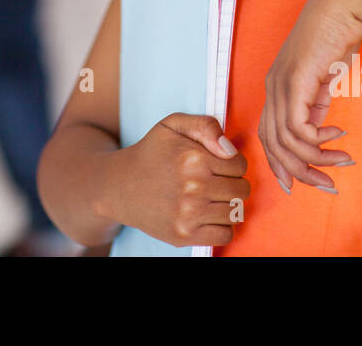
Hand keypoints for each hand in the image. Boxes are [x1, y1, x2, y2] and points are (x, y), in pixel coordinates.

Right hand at [110, 113, 248, 247]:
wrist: (120, 186)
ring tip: (211, 197)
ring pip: (235, 213)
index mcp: (193, 158)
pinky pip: (225, 235)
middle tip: (216, 181)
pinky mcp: (183, 235)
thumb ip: (205, 125)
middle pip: (241, 190)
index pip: (240, 165)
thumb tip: (230, 149)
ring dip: (228, 205)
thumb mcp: (173, 125)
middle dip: (233, 184)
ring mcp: (188, 214)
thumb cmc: (152, 153)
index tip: (218, 164)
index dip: (233, 163)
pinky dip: (221, 226)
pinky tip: (207, 215)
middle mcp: (192, 187)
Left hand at [259, 0, 361, 195]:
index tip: (298, 185)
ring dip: (316, 160)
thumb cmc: (337, 36)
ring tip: (342, 161)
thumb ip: (316, 104)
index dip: (279, 164)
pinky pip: (299, 129)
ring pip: (286, 142)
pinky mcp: (297, 81)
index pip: (266, 136)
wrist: (345, 5)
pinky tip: (339, 137)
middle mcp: (272, 87)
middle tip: (327, 185)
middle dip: (298, 173)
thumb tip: (317, 131)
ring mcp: (281, 84)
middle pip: (272, 145)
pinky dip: (318, 142)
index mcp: (276, 86)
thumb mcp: (323, 78)